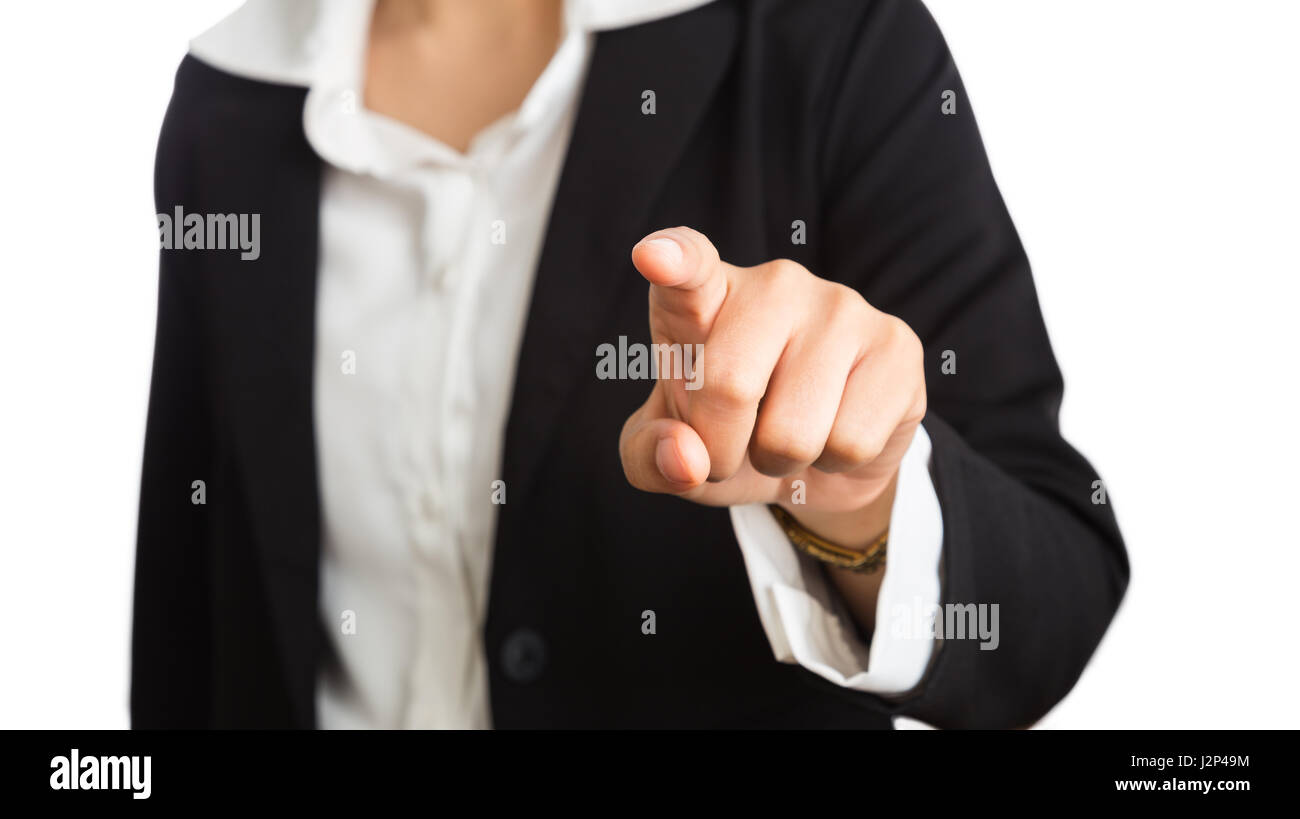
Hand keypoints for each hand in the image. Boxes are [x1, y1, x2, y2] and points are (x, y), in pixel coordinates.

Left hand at [618, 227, 926, 548]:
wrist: (818, 457)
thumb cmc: (731, 437)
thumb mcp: (674, 454)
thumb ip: (651, 456)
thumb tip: (688, 459)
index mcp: (703, 296)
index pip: (688, 266)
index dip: (674, 262)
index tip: (655, 257)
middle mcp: (774, 284)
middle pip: (729, 385)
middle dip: (721, 448)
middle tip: (734, 444)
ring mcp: (841, 307)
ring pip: (793, 432)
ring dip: (781, 461)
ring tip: (788, 436)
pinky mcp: (896, 344)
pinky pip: (850, 443)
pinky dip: (833, 464)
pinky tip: (835, 433)